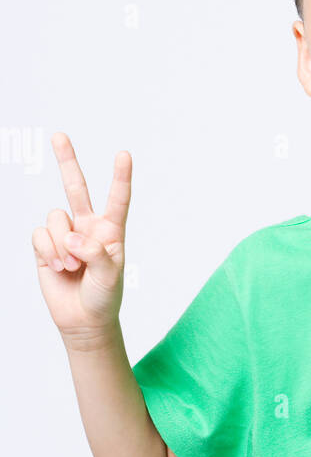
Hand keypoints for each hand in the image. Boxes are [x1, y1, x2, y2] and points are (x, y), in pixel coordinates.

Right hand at [32, 132, 131, 343]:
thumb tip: (72, 237)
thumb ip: (95, 253)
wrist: (83, 320)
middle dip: (67, 161)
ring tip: (72, 267)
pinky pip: (40, 235)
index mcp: (111, 231)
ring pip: (55, 219)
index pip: (117, 199)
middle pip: (76, 188)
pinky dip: (48, 251)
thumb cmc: (104, 298)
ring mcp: (65, 235)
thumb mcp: (110, 277)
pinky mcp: (46, 246)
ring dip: (61, 245)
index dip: (120, 177)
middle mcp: (87, 227)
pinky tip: (58, 268)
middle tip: (59, 135)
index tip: (124, 154)